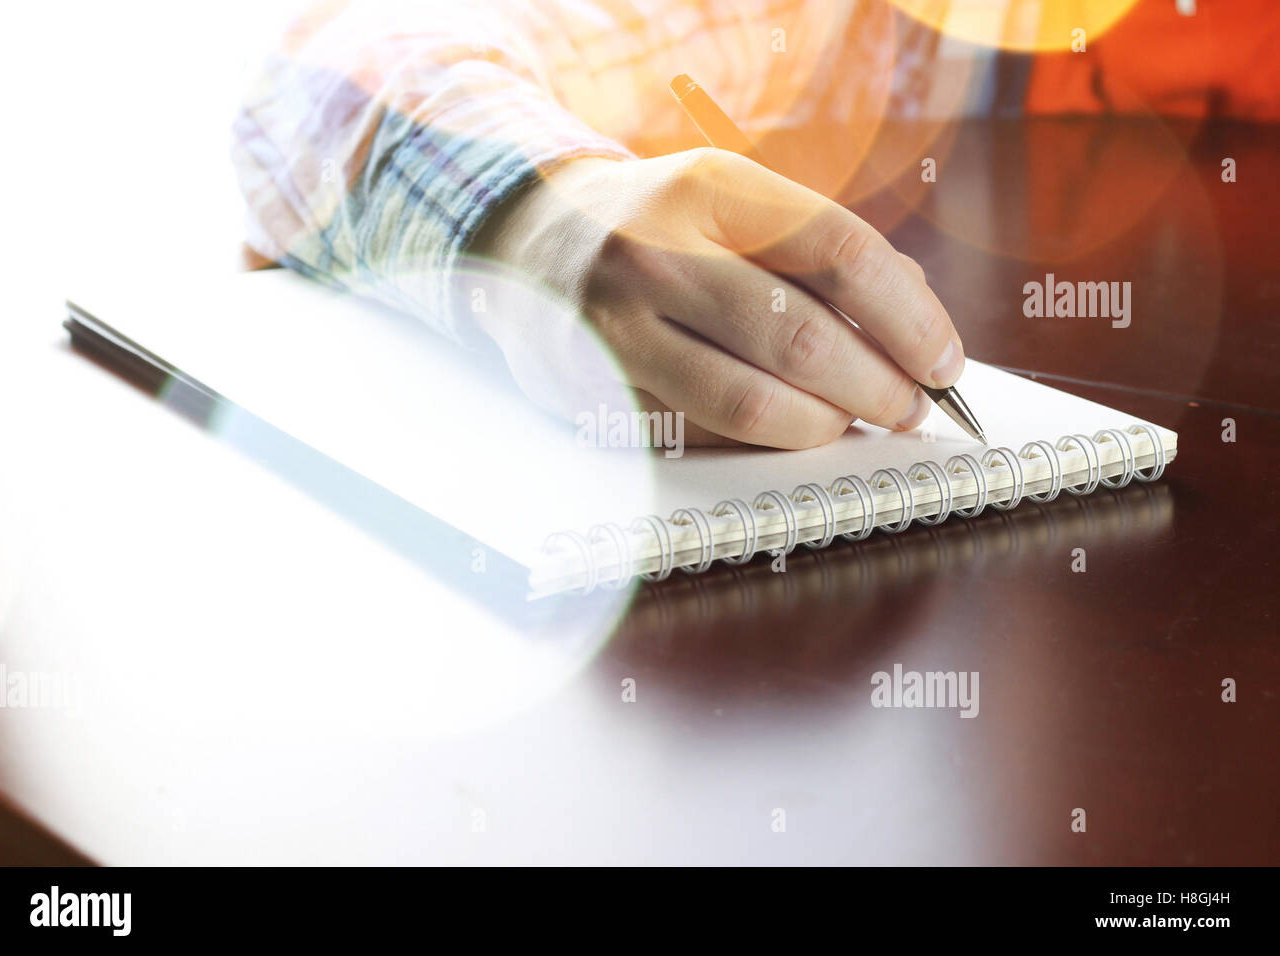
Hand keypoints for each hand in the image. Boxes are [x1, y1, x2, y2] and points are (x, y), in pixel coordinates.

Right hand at [468, 149, 964, 448]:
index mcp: (709, 188)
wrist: (533, 239)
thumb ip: (820, 248)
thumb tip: (915, 315)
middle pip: (804, 338)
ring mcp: (617, 328)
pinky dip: (764, 443)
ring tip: (855, 421)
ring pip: (754, 405)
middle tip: (910, 407)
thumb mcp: (734, 199)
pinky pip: (706, 435)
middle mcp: (655, 252)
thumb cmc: (660, 222)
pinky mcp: (598, 391)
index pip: (841, 252)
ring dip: (827, 425)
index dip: (910, 318)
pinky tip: (789, 429)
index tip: (943, 362)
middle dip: (881, 387)